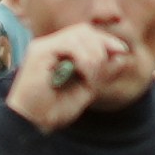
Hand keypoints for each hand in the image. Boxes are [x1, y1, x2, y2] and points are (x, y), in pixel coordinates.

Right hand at [8, 13, 144, 131]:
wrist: (31, 123)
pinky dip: (84, 58)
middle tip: (106, 68)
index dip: (106, 40)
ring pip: (79, 35)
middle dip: (103, 45)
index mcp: (59, 51)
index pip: (86, 34)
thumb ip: (103, 72)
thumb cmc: (53, 110)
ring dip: (94, 56)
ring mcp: (43, 46)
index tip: (122, 51)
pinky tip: (85, 74)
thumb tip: (123, 55)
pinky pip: (69, 44)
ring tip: (92, 77)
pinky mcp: (39, 52)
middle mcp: (50, 45)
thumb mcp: (86, 90)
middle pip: (84, 30)